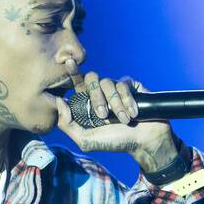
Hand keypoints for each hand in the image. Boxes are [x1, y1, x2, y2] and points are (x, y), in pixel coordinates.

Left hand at [51, 64, 179, 170]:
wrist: (144, 141)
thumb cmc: (115, 142)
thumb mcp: (86, 140)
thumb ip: (68, 124)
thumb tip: (59, 101)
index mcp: (87, 103)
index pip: (77, 83)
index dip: (73, 71)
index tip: (68, 62)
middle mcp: (101, 92)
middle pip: (91, 78)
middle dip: (96, 98)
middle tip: (104, 116)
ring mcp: (116, 88)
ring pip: (108, 83)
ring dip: (115, 104)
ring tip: (124, 120)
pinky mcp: (131, 86)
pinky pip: (123, 84)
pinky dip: (127, 100)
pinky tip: (134, 113)